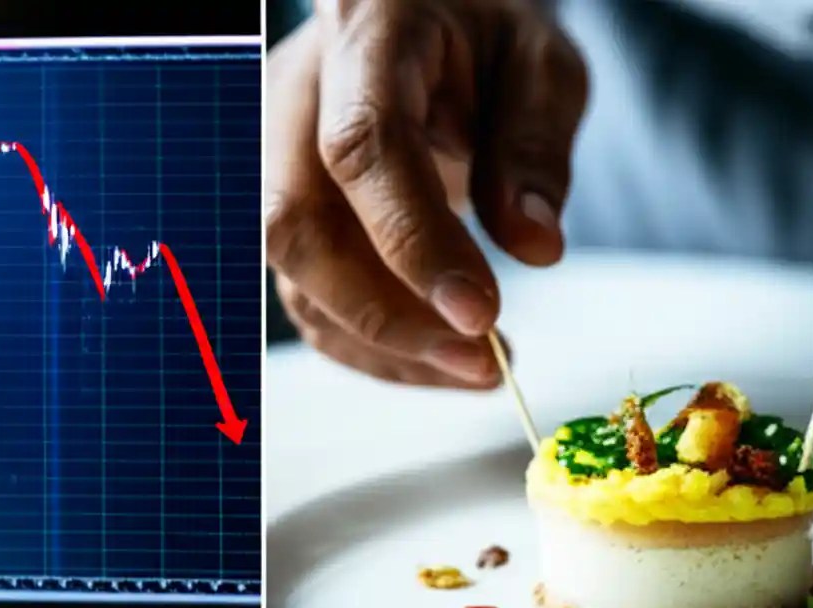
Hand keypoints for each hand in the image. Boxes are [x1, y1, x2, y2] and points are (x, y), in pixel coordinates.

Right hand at [266, 0, 587, 387]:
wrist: (427, 15)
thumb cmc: (485, 36)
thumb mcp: (538, 63)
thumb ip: (534, 146)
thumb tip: (535, 248)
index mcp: (365, 35)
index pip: (363, 148)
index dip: (411, 240)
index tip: (480, 312)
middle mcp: (296, 96)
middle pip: (299, 225)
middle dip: (386, 315)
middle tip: (481, 360)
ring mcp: (274, 154)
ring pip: (295, 275)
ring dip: (383, 344)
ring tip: (475, 367)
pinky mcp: (282, 205)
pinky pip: (306, 293)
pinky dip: (368, 344)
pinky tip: (434, 359)